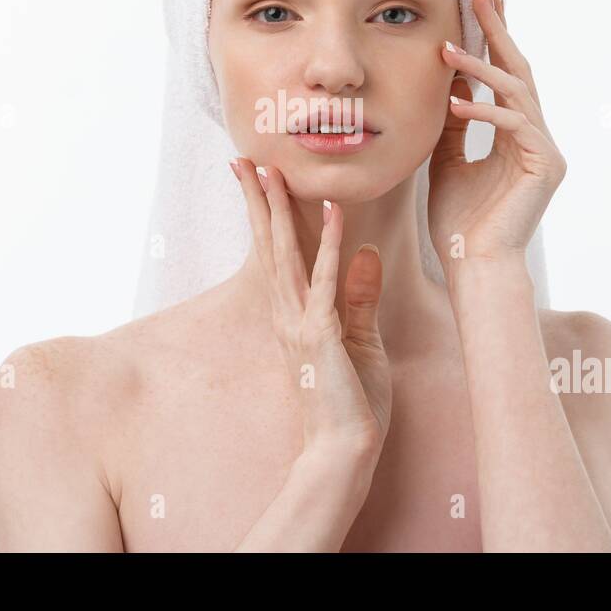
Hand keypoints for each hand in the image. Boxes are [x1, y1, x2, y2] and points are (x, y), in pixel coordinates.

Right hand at [230, 158, 392, 459]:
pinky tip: (332, 210)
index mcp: (295, 314)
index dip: (265, 214)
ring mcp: (301, 323)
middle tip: (243, 158)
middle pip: (270, 246)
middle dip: (257, 201)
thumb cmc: (354, 404)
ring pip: (286, 255)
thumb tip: (366, 252)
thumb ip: (360, 296)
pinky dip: (329, 244)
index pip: (277, 253)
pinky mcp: (322, 335)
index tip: (255, 177)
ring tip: (270, 170)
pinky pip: (324, 281)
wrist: (346, 451)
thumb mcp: (362, 341)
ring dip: (279, 211)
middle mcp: (289, 313)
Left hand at [428, 0, 566, 273]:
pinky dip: (484, 110)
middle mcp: (537, 137)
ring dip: (481, 68)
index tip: (480, 5)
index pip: (506, 77)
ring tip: (448, 50)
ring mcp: (546, 150)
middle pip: (520, 71)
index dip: (495, 40)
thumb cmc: (459, 223)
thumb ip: (453, 126)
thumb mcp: (447, 162)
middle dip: (499, 31)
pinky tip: (454, 102)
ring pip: (517, 92)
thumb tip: (447, 89)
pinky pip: (514, 125)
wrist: (474, 265)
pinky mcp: (546, 165)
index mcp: (517, 136)